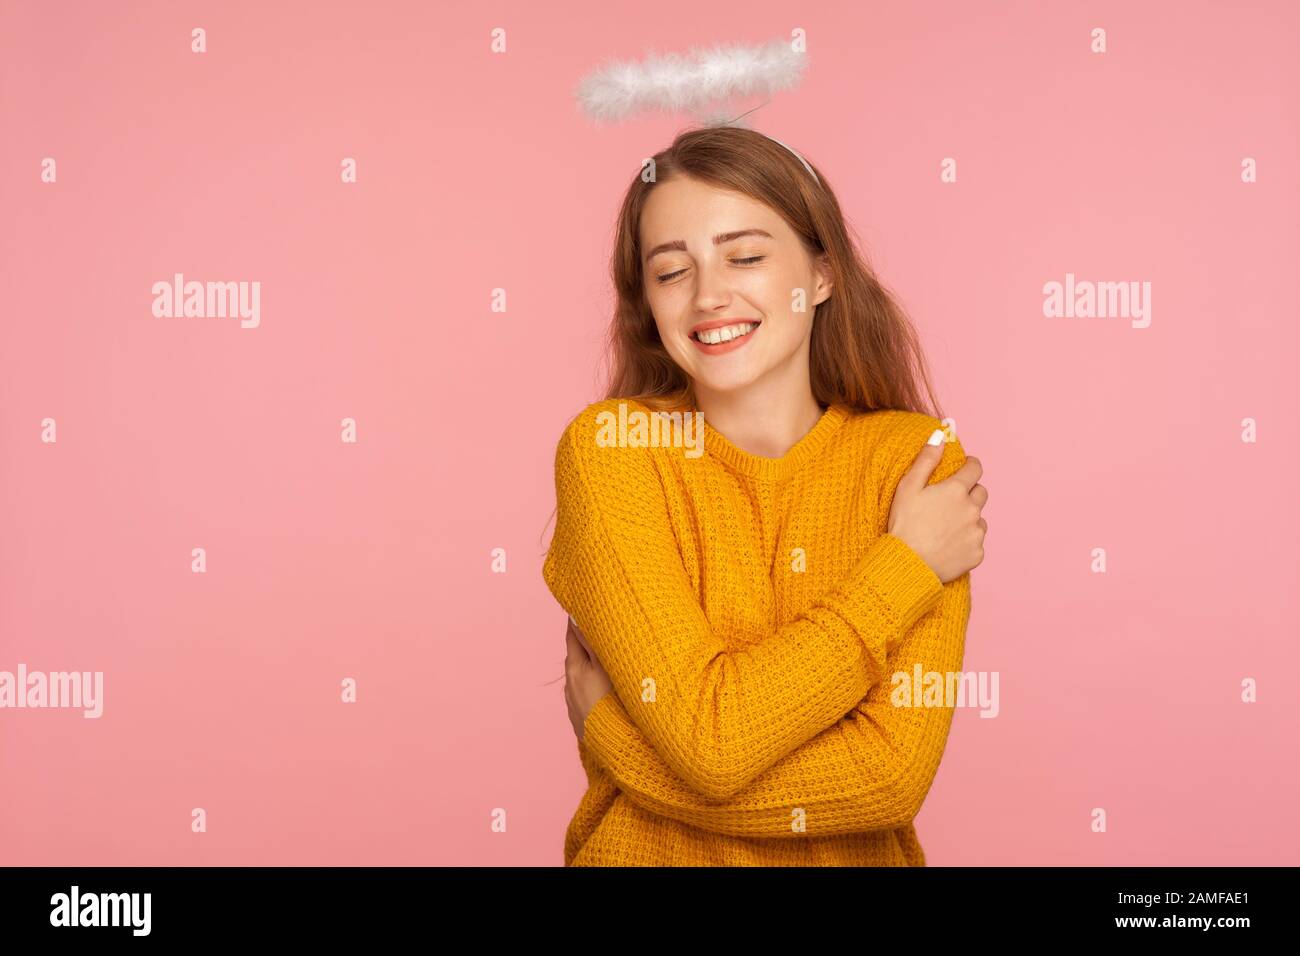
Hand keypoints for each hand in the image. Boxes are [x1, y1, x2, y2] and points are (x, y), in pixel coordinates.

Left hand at [564, 617, 612, 741]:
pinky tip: (605, 692)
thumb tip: (576, 619)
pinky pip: (586, 696)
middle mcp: (570, 684)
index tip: (582, 610)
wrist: (611, 743)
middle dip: (585, 645)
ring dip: (591, 669)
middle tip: (599, 632)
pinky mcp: (580, 719)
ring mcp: (574, 703)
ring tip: (606, 664)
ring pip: (582, 677)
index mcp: (574, 667)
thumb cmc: (611, 701)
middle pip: (576, 656)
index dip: (577, 622)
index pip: (572, 636)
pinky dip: (594, 688)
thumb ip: (591, 643)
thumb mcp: (604, 666)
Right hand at [887, 430, 987, 583]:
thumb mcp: (908, 487)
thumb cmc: (904, 524)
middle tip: (948, 502)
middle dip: (969, 493)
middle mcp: (972, 509)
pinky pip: (976, 542)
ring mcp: (976, 532)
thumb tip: (940, 436)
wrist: (907, 564)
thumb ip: (926, 460)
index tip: (964, 468)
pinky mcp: (977, 553)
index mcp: (956, 490)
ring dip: (968, 518)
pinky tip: (947, 545)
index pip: (975, 468)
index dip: (970, 466)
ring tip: (945, 527)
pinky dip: (966, 541)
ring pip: (979, 518)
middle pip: (981, 492)